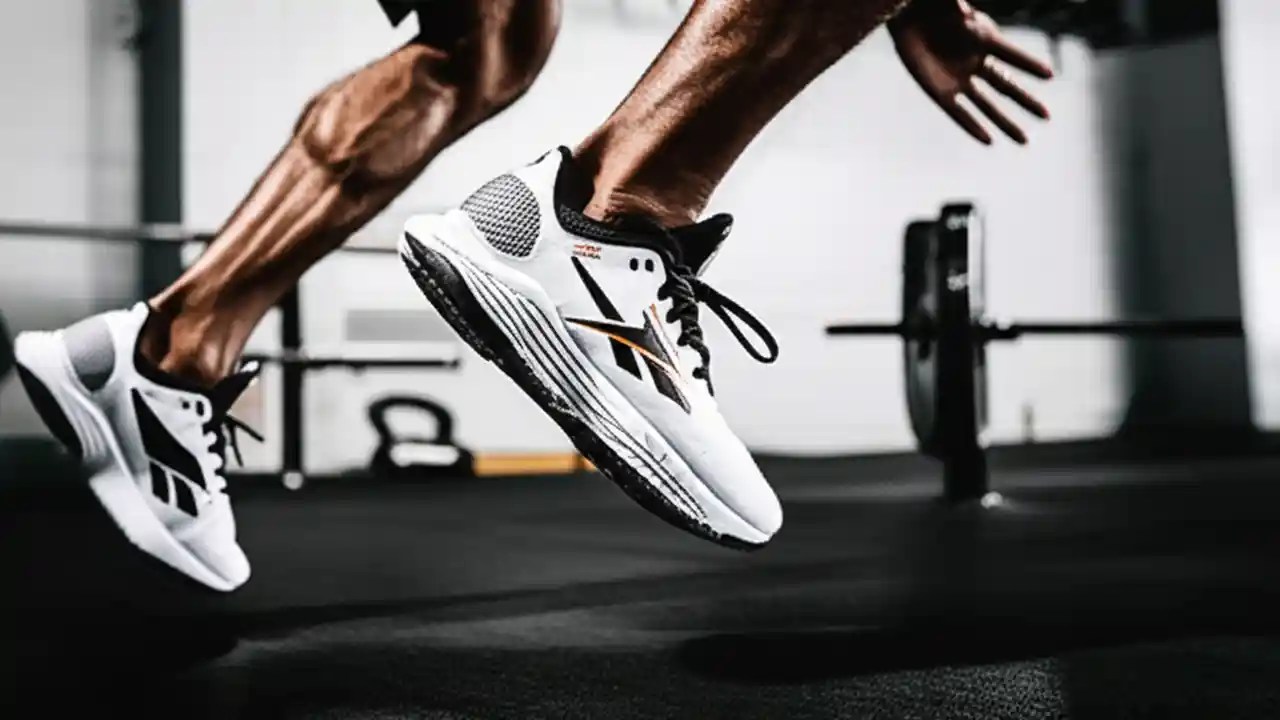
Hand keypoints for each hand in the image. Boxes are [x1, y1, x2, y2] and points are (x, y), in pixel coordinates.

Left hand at [889, 0, 1053, 143]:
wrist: (906, 16)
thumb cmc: (931, 4)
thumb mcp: (946, 3)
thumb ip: (957, 7)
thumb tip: (964, 14)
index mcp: (983, 37)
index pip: (1011, 54)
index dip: (1028, 64)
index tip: (1049, 75)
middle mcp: (975, 62)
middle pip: (1006, 86)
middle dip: (1026, 101)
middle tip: (1047, 117)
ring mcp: (958, 79)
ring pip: (986, 105)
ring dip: (1004, 122)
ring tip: (1024, 140)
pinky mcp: (939, 91)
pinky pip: (958, 112)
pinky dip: (971, 126)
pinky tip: (988, 140)